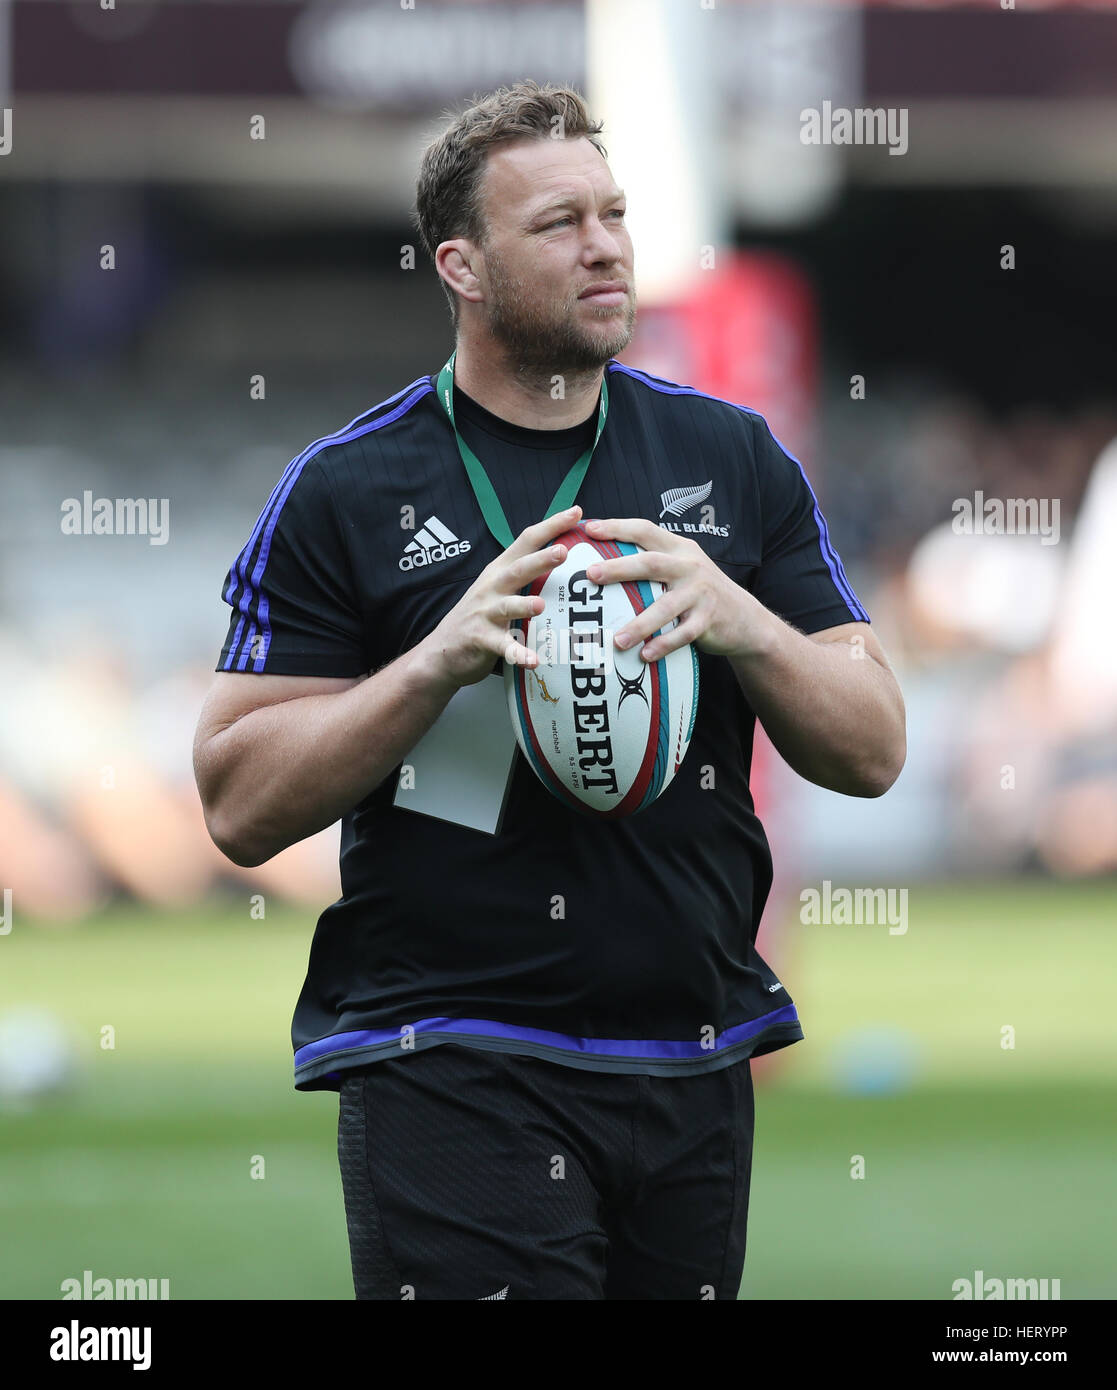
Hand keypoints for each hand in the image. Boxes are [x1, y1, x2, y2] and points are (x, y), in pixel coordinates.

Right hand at [417, 506, 582, 690]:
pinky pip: (503, 647)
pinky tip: (533, 660)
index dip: (550, 526)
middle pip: (517, 569)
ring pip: (507, 607)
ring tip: (540, 606)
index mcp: (500, 570)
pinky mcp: (481, 639)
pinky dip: (518, 653)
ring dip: (523, 605)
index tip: (576, 512)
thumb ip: (525, 574)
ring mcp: (485, 613)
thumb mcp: (498, 587)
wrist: (443, 650)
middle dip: (540, 560)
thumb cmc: (481, 615)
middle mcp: (491, 587)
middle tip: (563, 552)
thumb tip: (563, 555)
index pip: (526, 541)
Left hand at [582, 516, 773, 661]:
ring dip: (639, 624)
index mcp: (679, 549)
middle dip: (619, 568)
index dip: (618, 528)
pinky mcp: (708, 619)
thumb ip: (654, 560)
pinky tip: (645, 655)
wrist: (745, 617)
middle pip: (651, 564)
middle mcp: (690, 566)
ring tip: (617, 640)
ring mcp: (700, 593)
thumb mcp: (683, 566)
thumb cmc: (699, 592)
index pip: (645, 531)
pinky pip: (682, 634)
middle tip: (591, 574)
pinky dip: (663, 645)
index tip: (591, 529)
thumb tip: (602, 562)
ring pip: (665, 607)